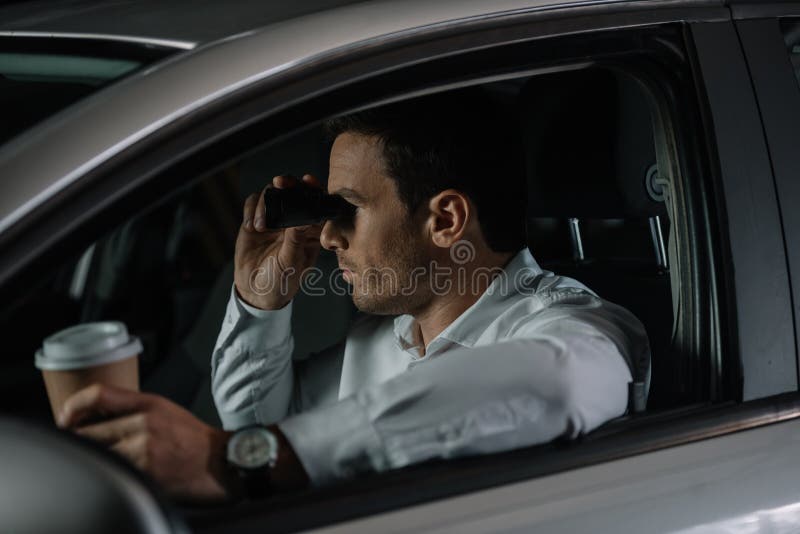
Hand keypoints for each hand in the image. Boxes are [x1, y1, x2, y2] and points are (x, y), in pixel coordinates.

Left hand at [57, 384, 233, 501]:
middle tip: (78, 450)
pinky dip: (108, 476)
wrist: (225, 462)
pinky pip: (112, 473)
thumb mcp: (166, 412)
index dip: (73, 407)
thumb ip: (133, 411)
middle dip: (78, 443)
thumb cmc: (196, 441)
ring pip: (96, 454)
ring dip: (91, 462)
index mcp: (149, 403)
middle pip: (88, 430)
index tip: (66, 420)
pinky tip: (115, 478)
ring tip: (98, 465)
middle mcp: (145, 422)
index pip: (98, 394)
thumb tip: (94, 420)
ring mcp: (144, 448)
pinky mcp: (147, 473)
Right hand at [234, 174, 323, 309]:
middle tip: (280, 183)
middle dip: (289, 184)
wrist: (256, 290)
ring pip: (272, 194)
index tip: (308, 181)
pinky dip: (251, 210)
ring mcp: (275, 219)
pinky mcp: (256, 219)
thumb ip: (296, 240)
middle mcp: (295, 221)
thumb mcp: (290, 262)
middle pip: (294, 192)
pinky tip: (251, 227)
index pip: (317, 204)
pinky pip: (253, 202)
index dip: (315, 190)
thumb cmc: (281, 281)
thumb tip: (303, 218)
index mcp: (312, 231)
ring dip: (265, 204)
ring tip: (260, 227)